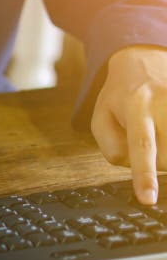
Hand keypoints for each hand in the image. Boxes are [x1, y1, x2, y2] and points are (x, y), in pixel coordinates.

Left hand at [91, 45, 166, 203]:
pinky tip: (162, 132)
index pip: (141, 146)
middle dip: (156, 162)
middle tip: (147, 139)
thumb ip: (111, 146)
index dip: (145, 176)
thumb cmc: (118, 96)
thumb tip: (133, 165)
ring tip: (158, 132)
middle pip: (166, 157)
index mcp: (135, 106)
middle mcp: (165, 103)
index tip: (148, 199)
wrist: (143, 60)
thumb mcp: (99, 117)